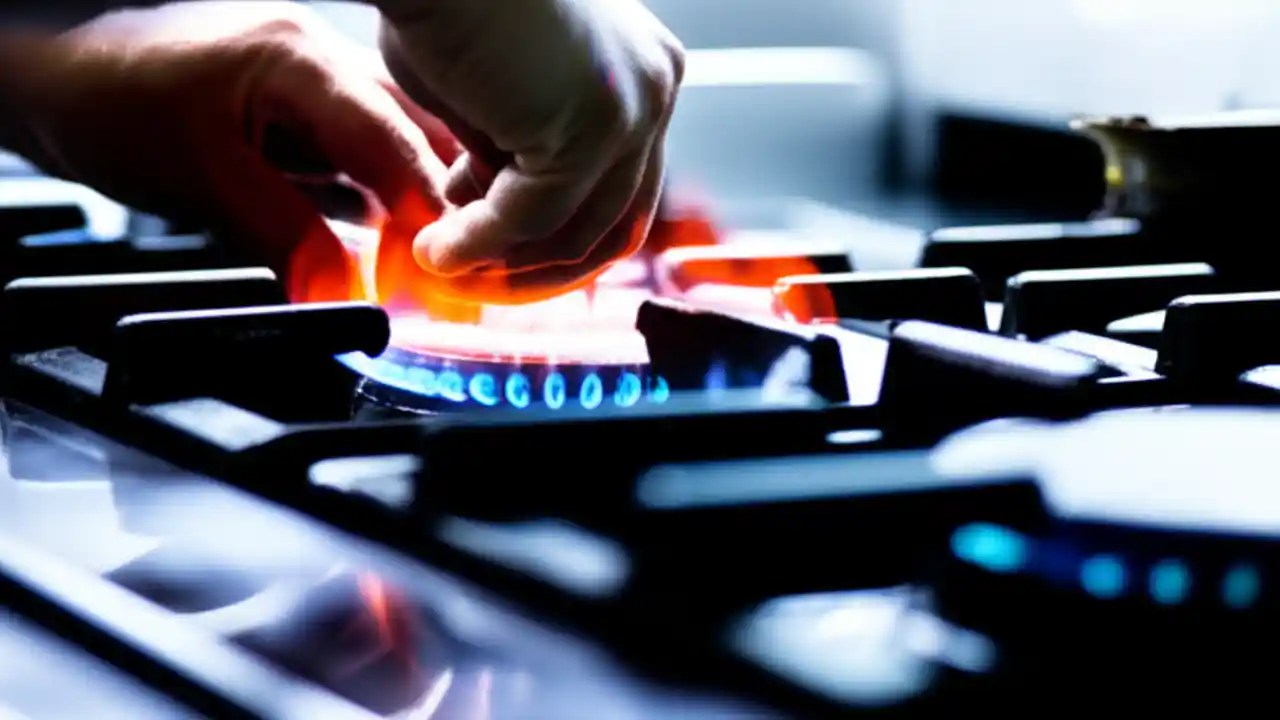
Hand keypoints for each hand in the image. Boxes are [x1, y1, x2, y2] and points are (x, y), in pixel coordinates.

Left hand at [1, 2, 452, 302]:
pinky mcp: (290, 107)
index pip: (397, 143)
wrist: (49, 72)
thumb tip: (344, 294)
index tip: (446, 275)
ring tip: (420, 268)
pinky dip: (369, 200)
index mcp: (300, 58)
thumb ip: (284, 238)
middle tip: (450, 277)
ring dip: (406, 207)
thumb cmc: (102, 99)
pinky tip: (378, 241)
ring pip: (389, 147)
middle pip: (414, 137)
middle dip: (438, 210)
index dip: (430, 216)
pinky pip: (351, 153)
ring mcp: (307, 79)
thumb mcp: (201, 181)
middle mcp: (317, 58)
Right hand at [377, 0, 684, 302]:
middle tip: (473, 279)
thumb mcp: (502, 98)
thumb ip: (518, 158)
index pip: (620, 193)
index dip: (557, 240)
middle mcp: (652, 89)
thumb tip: (501, 225)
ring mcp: (630, 108)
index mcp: (643, 77)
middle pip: (614, 222)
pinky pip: (532, 217)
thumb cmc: (448, 4)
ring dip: (505, 265)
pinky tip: (436, 249)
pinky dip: (480, 244)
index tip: (497, 258)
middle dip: (539, 268)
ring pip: (577, 231)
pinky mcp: (590, 124)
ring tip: (443, 262)